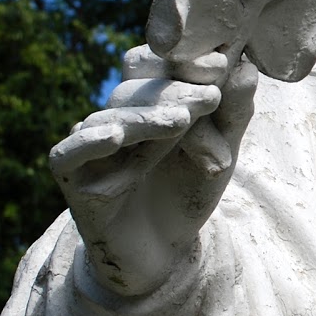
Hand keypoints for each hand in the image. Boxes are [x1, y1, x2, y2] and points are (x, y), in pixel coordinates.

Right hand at [50, 48, 257, 297]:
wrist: (164, 252)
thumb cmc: (188, 192)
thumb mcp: (222, 151)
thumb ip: (233, 112)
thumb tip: (246, 66)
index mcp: (148, 100)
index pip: (158, 66)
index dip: (185, 62)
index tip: (222, 63)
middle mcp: (115, 115)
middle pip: (137, 90)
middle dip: (175, 93)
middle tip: (210, 98)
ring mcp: (91, 144)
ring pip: (111, 118)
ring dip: (145, 117)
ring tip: (180, 120)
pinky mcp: (72, 176)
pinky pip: (69, 153)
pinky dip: (89, 142)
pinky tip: (113, 136)